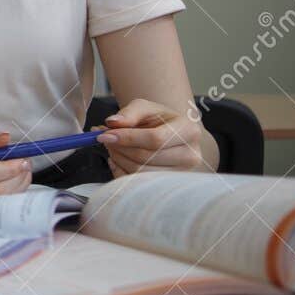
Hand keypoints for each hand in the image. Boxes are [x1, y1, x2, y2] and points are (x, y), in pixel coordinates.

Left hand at [96, 99, 213, 175]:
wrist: (166, 133)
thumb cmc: (156, 119)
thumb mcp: (144, 107)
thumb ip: (129, 113)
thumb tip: (112, 123)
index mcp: (189, 131)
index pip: (155, 139)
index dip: (126, 138)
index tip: (104, 135)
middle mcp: (190, 155)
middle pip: (145, 157)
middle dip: (119, 148)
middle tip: (105, 139)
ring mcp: (181, 174)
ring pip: (139, 172)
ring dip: (118, 159)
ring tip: (113, 147)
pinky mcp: (168, 186)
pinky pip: (136, 184)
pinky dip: (120, 171)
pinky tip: (118, 159)